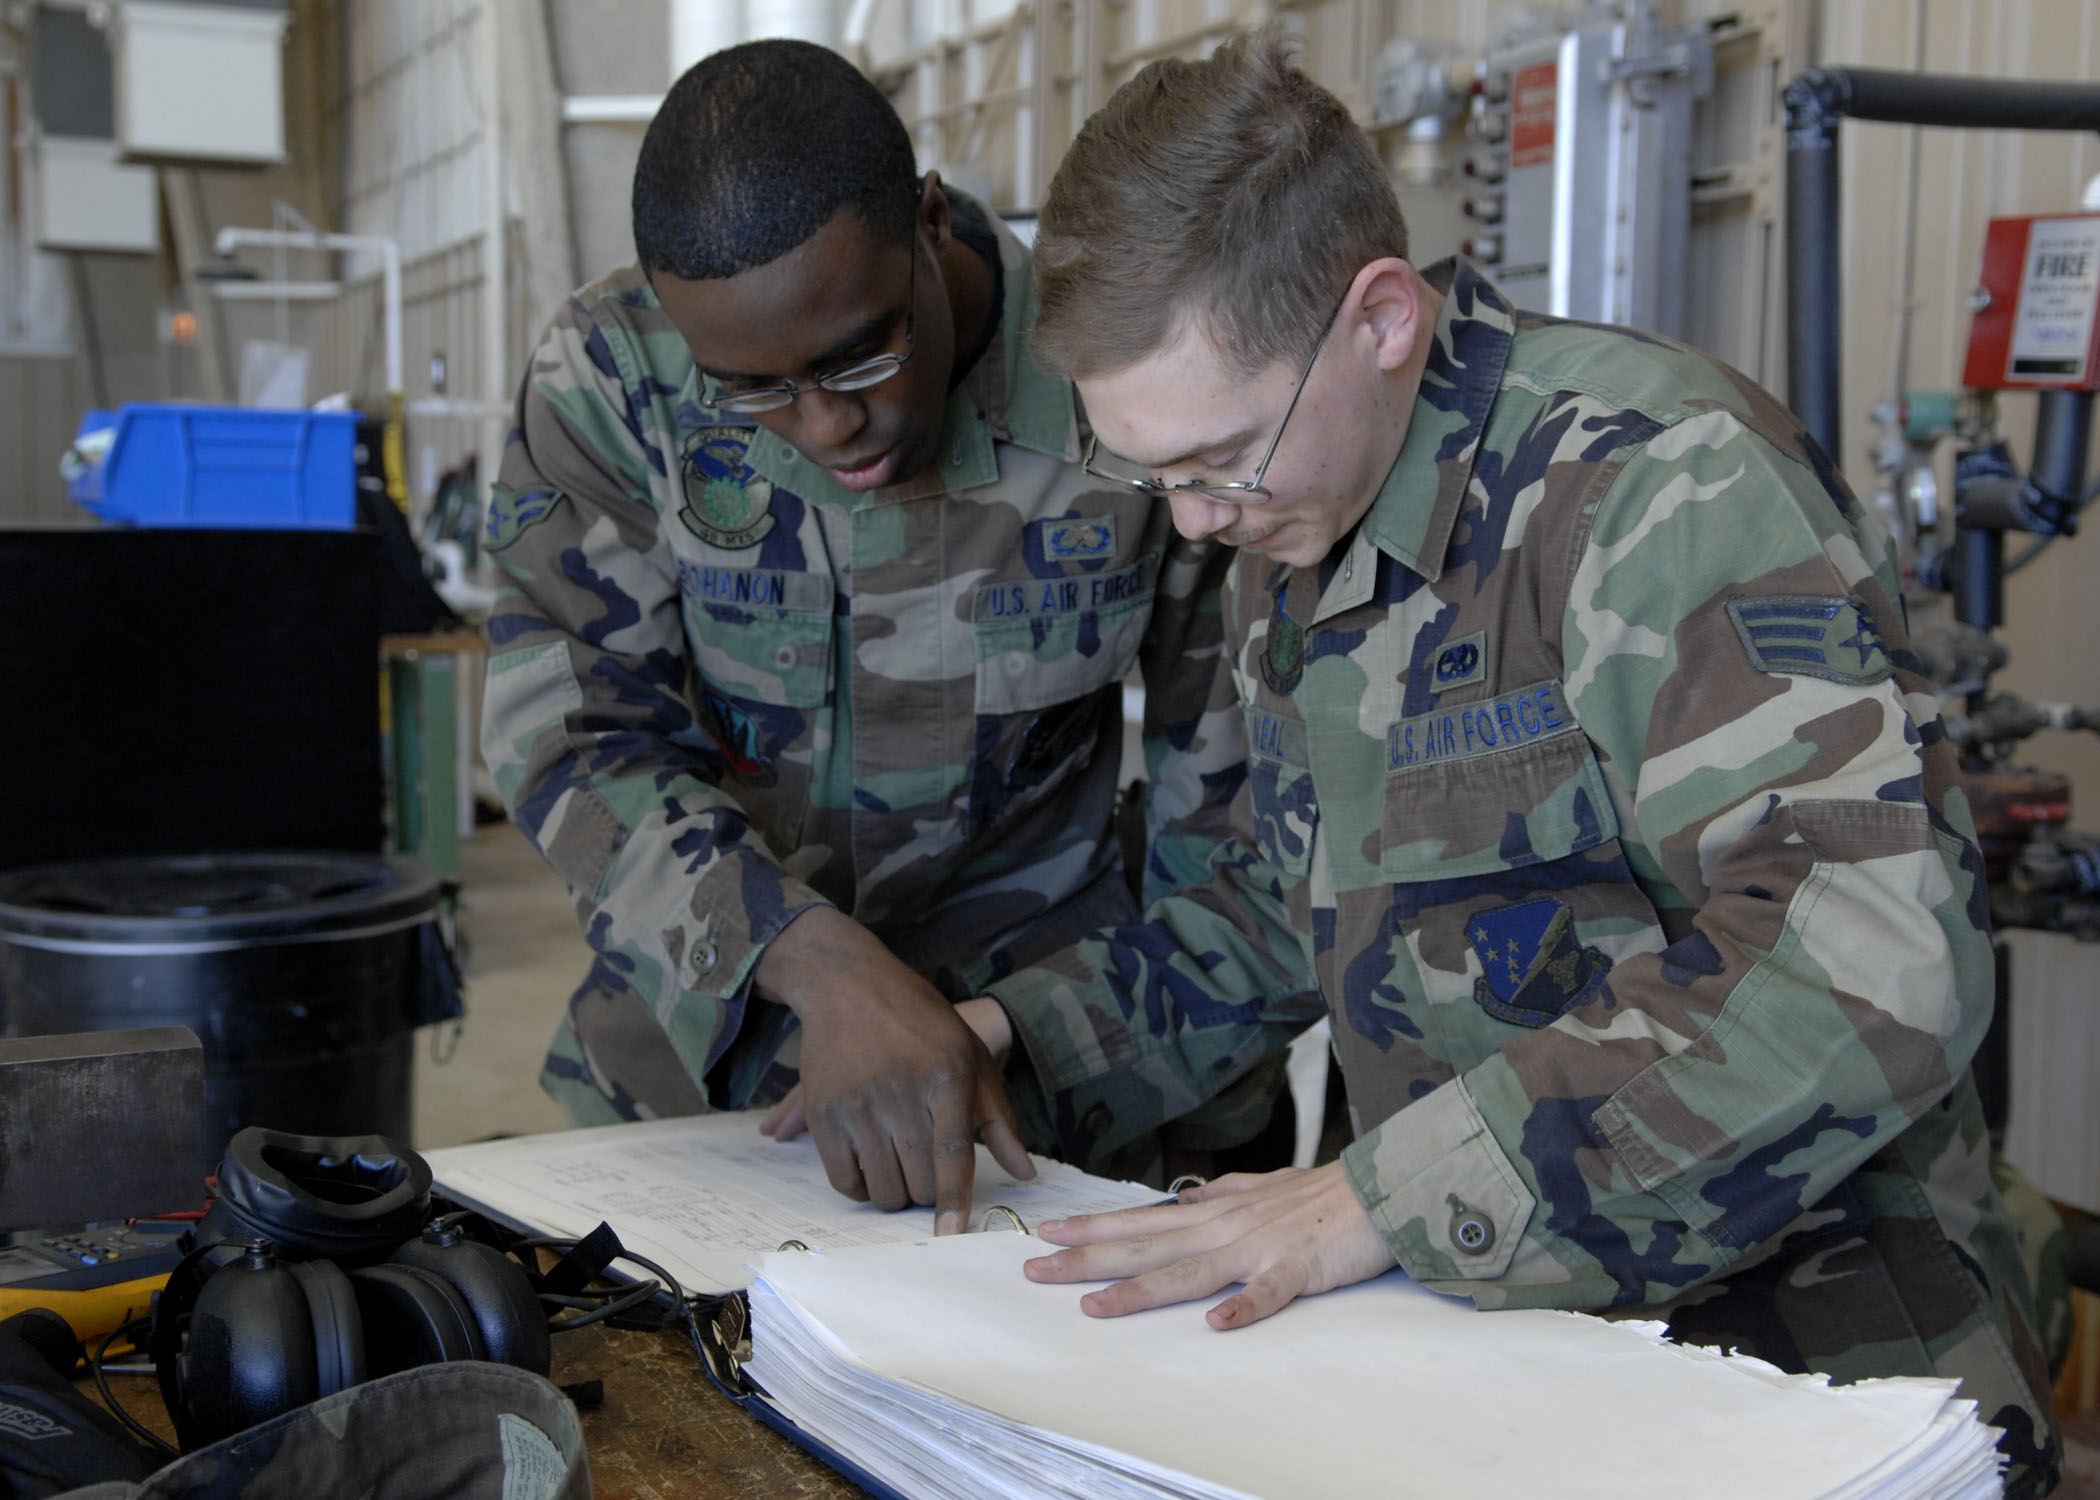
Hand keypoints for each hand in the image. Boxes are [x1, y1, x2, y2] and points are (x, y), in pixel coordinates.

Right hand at [753, 908, 1032, 1231]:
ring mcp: (860, 1102)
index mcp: (947, 1074)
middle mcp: (902, 1090)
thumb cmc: (920, 1019)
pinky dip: (860, 1187)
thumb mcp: (970, 1054)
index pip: (954, 1153)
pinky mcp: (825, 1112)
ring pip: (882, 1187)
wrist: (848, 983)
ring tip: (899, 1171)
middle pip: (919, 1179)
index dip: (955, 1199)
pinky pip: (843, 1179)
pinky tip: (869, 1168)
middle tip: (926, 1178)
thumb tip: (1024, 1172)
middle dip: (927, 1194)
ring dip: (894, 1194)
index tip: (953, 1233)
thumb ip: (998, 1117)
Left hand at [1023, 1161, 1394, 1327]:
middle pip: (1147, 1245)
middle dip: (1088, 1258)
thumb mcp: (1263, 1185)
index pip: (1143, 1221)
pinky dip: (1244, 1306)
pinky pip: (1267, 1292)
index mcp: (1217, 1212)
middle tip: (1037, 1267)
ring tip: (1095, 1305)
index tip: (1049, 1232)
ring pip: (1189, 1271)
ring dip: (1140, 1289)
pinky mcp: (1297, 1268)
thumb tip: (1187, 1197)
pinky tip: (1218, 1323)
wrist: (1381, 1186)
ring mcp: (1259, 1248)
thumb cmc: (1323, 1192)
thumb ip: (1224, 1193)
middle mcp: (1226, 1227)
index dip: (1094, 1227)